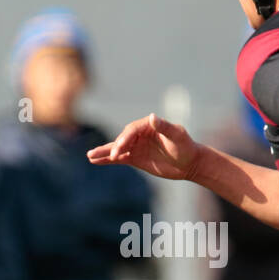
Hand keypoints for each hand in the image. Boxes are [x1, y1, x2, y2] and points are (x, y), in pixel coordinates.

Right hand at [86, 112, 201, 181]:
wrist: (188, 163)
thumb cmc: (186, 147)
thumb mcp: (177, 136)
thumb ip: (164, 127)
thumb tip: (152, 116)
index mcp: (149, 125)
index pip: (132, 130)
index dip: (125, 138)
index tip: (120, 149)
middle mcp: (140, 135)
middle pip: (123, 139)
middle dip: (115, 147)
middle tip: (113, 155)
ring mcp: (136, 146)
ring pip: (116, 148)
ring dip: (103, 152)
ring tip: (89, 156)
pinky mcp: (134, 158)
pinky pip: (118, 159)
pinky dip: (106, 160)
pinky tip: (95, 161)